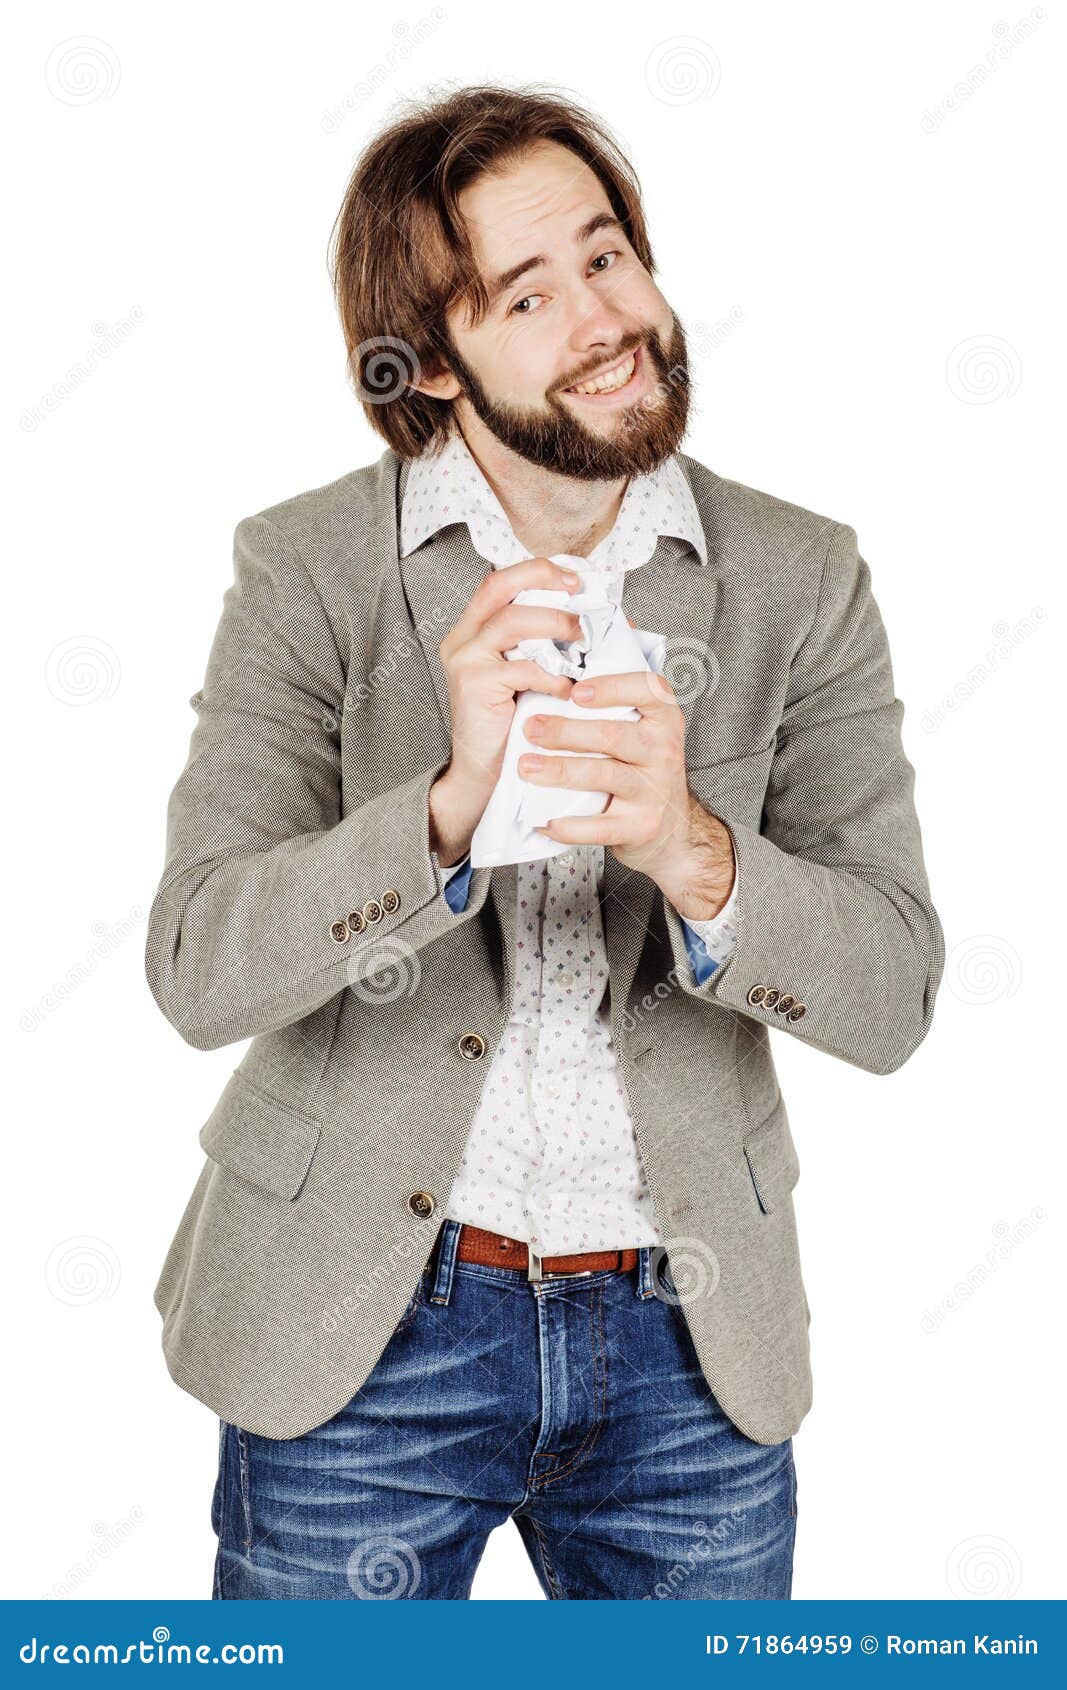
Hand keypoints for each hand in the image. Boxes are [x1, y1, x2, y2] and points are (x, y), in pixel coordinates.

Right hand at [429, 557, 584, 866]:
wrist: (485, 774)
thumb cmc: (514, 724)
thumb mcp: (536, 674)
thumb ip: (556, 645)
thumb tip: (611, 620)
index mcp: (476, 629)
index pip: (503, 580)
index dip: (539, 570)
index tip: (577, 577)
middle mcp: (464, 638)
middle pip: (499, 587)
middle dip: (544, 582)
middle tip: (582, 596)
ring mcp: (465, 660)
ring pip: (510, 621)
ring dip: (554, 625)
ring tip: (582, 640)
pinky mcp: (473, 685)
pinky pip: (519, 667)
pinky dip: (550, 674)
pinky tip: (569, 688)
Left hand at [516, 669, 735, 919]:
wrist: (672, 830)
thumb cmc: (645, 772)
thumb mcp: (645, 732)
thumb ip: (616, 708)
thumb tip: (557, 679)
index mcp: (664, 720)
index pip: (647, 690)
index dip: (610, 688)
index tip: (574, 692)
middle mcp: (663, 752)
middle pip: (612, 735)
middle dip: (565, 731)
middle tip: (530, 728)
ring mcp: (654, 790)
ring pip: (602, 774)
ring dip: (558, 770)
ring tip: (526, 767)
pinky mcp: (641, 826)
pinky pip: (600, 826)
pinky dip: (568, 825)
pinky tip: (544, 820)